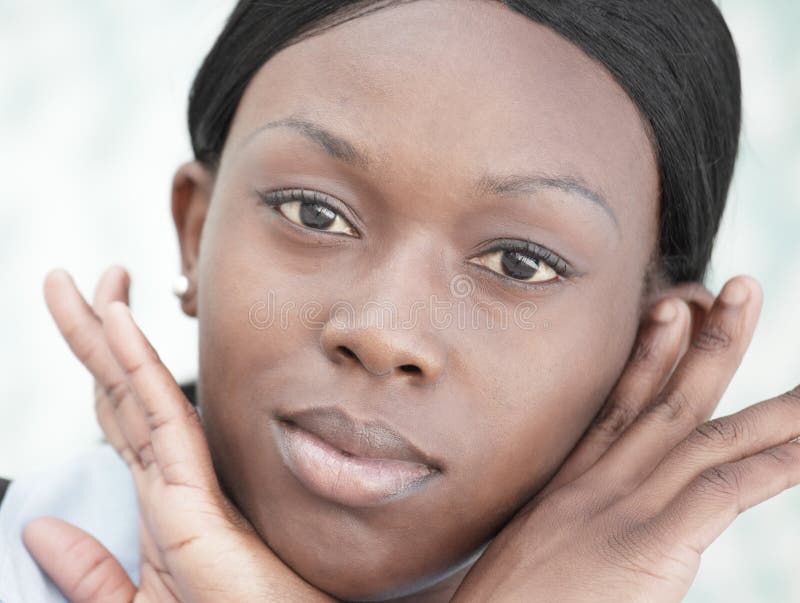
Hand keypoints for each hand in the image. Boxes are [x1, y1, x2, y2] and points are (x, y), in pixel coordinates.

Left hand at [23, 266, 334, 602]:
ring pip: (139, 391)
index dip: (102, 366)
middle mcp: (173, 478)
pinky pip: (161, 417)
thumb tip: (40, 528)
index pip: (121, 414)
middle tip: (85, 278)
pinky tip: (119, 325)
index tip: (92, 320)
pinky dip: (138, 366)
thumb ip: (88, 571)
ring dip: (111, 332)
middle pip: (126, 391)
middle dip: (101, 330)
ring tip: (95, 284)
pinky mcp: (193, 499)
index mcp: (160, 498)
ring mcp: (185, 483)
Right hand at [452, 275, 799, 601]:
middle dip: (710, 342)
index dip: (651, 352)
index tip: (672, 306)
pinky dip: (777, 466)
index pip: (620, 404)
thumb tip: (587, 539)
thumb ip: (566, 529)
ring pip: (708, 438)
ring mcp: (624, 509)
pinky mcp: (650, 546)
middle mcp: (600, 484)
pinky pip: (726, 493)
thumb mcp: (533, 554)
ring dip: (770, 405)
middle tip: (742, 288)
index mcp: (572, 485)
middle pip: (666, 400)